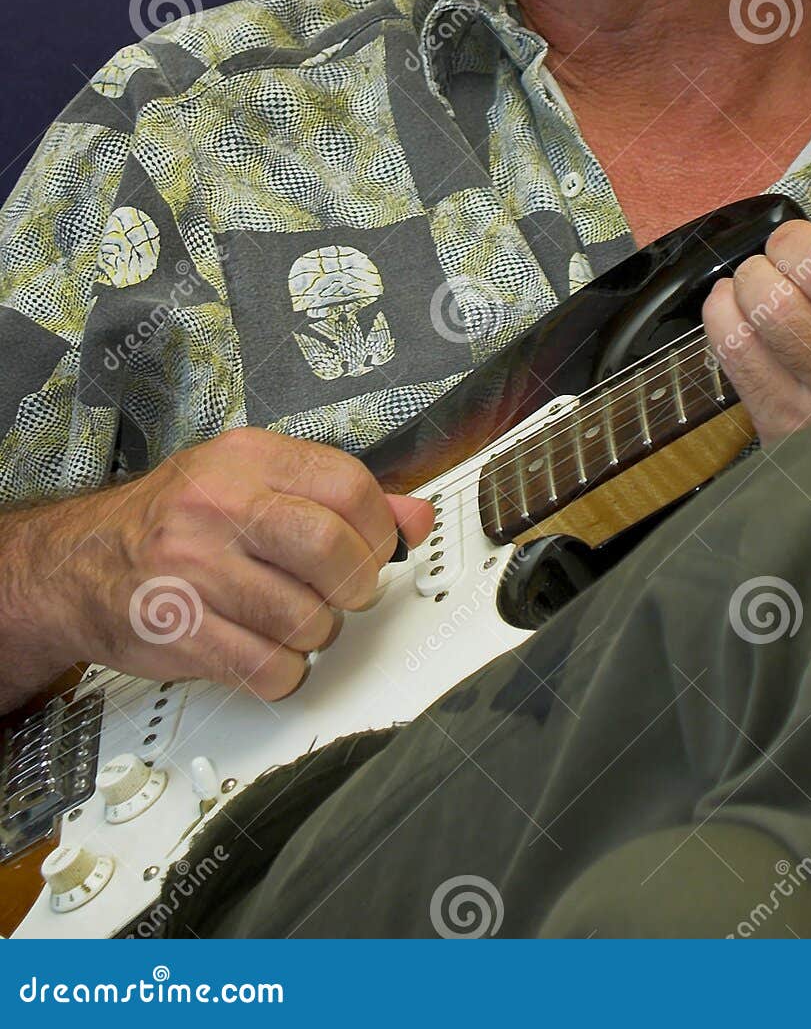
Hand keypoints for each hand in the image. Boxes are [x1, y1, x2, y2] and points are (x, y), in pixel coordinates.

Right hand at [51, 428, 434, 700]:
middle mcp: (217, 505)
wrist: (78, 565)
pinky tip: (267, 650)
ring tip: (294, 620)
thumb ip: (336, 497)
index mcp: (245, 459)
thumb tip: (413, 518)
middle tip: (345, 593)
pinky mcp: (177, 631)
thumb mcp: (253, 482)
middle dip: (356, 585)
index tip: (377, 549)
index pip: (348, 486)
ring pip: (306, 619)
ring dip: (317, 633)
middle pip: (332, 551)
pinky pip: (267, 667)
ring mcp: (193, 568)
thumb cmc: (175, 521)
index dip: (379, 528)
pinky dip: (283, 670)